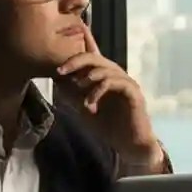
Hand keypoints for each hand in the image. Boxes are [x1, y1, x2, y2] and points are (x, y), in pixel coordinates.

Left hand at [54, 25, 162, 168]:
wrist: (130, 145)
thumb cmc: (110, 128)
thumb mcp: (84, 111)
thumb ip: (73, 97)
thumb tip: (57, 84)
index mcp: (104, 77)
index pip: (93, 56)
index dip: (81, 46)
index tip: (62, 49)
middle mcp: (116, 76)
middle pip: (96, 58)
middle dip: (76, 61)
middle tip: (60, 70)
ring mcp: (126, 83)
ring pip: (106, 69)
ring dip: (88, 77)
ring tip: (76, 87)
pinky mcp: (134, 93)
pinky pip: (116, 82)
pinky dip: (99, 90)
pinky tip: (89, 102)